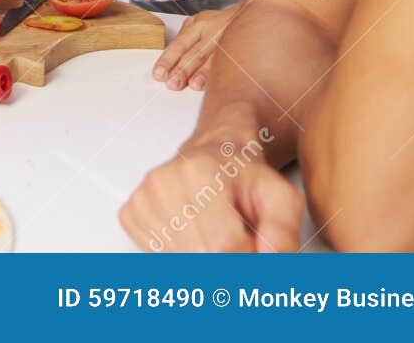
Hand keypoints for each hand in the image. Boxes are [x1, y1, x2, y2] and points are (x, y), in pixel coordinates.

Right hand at [120, 133, 304, 251]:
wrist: (215, 153)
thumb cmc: (246, 177)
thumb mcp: (281, 197)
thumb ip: (282, 231)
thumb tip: (268, 261)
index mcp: (199, 172)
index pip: (224, 246)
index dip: (248, 258)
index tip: (256, 249)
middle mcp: (162, 181)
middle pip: (201, 256)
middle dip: (227, 261)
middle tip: (239, 241)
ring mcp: (142, 198)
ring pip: (179, 261)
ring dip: (203, 259)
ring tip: (216, 233)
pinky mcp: (131, 213)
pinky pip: (158, 256)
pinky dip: (180, 254)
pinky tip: (194, 233)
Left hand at [153, 6, 237, 90]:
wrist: (253, 13)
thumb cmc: (220, 23)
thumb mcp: (199, 23)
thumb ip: (185, 40)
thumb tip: (169, 62)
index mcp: (198, 25)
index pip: (180, 44)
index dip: (168, 60)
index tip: (159, 73)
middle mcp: (213, 32)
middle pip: (196, 53)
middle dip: (183, 70)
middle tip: (173, 83)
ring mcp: (229, 41)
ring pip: (215, 59)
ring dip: (204, 74)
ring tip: (194, 85)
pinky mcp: (242, 49)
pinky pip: (230, 63)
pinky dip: (222, 75)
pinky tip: (217, 85)